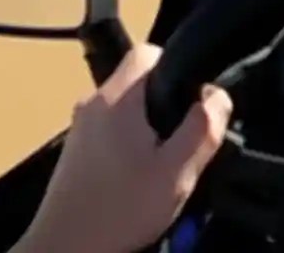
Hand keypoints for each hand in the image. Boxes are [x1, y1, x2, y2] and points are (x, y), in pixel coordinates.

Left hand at [13, 44, 232, 252]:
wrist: (65, 249)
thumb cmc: (118, 211)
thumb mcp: (177, 171)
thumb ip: (203, 128)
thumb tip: (218, 95)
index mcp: (117, 99)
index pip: (149, 51)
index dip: (178, 66)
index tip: (193, 99)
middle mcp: (93, 105)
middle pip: (139, 81)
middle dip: (167, 104)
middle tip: (183, 140)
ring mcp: (80, 128)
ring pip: (127, 109)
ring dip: (149, 128)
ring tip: (163, 164)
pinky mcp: (76, 151)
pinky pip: (112, 130)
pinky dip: (131, 145)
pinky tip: (140, 178)